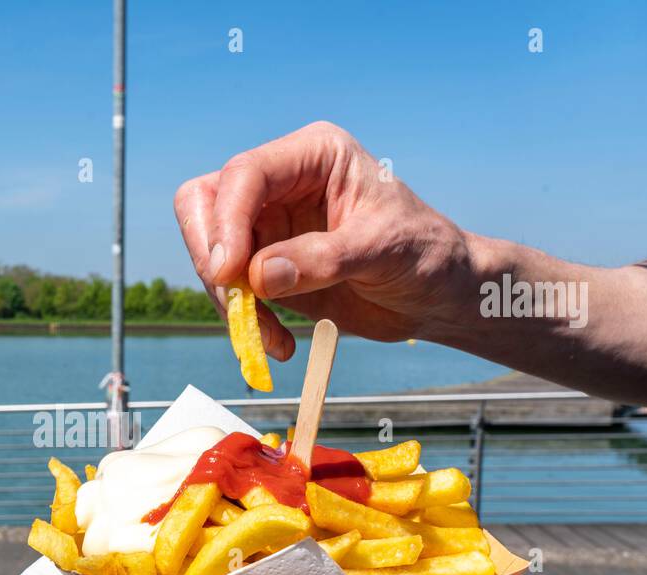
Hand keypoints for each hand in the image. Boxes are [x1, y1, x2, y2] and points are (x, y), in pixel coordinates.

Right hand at [173, 121, 481, 355]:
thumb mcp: (383, 251)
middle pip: (208, 204)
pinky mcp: (265, 266)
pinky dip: (244, 322)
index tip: (229, 272)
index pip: (246, 174)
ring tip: (267, 337)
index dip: (227, 221)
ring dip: (229, 300)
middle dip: (213, 256)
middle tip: (235, 301)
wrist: (439, 296)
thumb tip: (256, 275)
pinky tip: (278, 344)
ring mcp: (269, 225)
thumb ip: (322, 259)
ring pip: (211, 252)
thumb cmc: (426, 255)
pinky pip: (230, 292)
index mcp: (313, 156)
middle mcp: (282, 183)